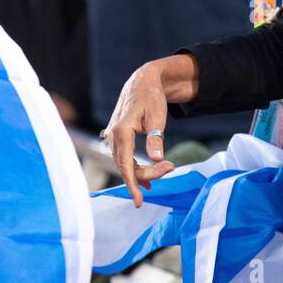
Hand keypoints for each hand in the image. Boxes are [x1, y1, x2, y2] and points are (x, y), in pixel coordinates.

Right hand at [103, 60, 178, 206]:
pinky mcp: (117, 136)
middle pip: (126, 166)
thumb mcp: (158, 117)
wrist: (143, 81)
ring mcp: (113, 135)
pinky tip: (148, 177)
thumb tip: (156, 159)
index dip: (132, 185)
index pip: (126, 165)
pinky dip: (135, 167)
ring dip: (141, 172)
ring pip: (124, 163)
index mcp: (121, 130)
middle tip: (170, 168)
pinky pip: (124, 157)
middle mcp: (113, 135)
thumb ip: (156, 139)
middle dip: (147, 173)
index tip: (139, 201)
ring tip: (163, 173)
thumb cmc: (151, 97)